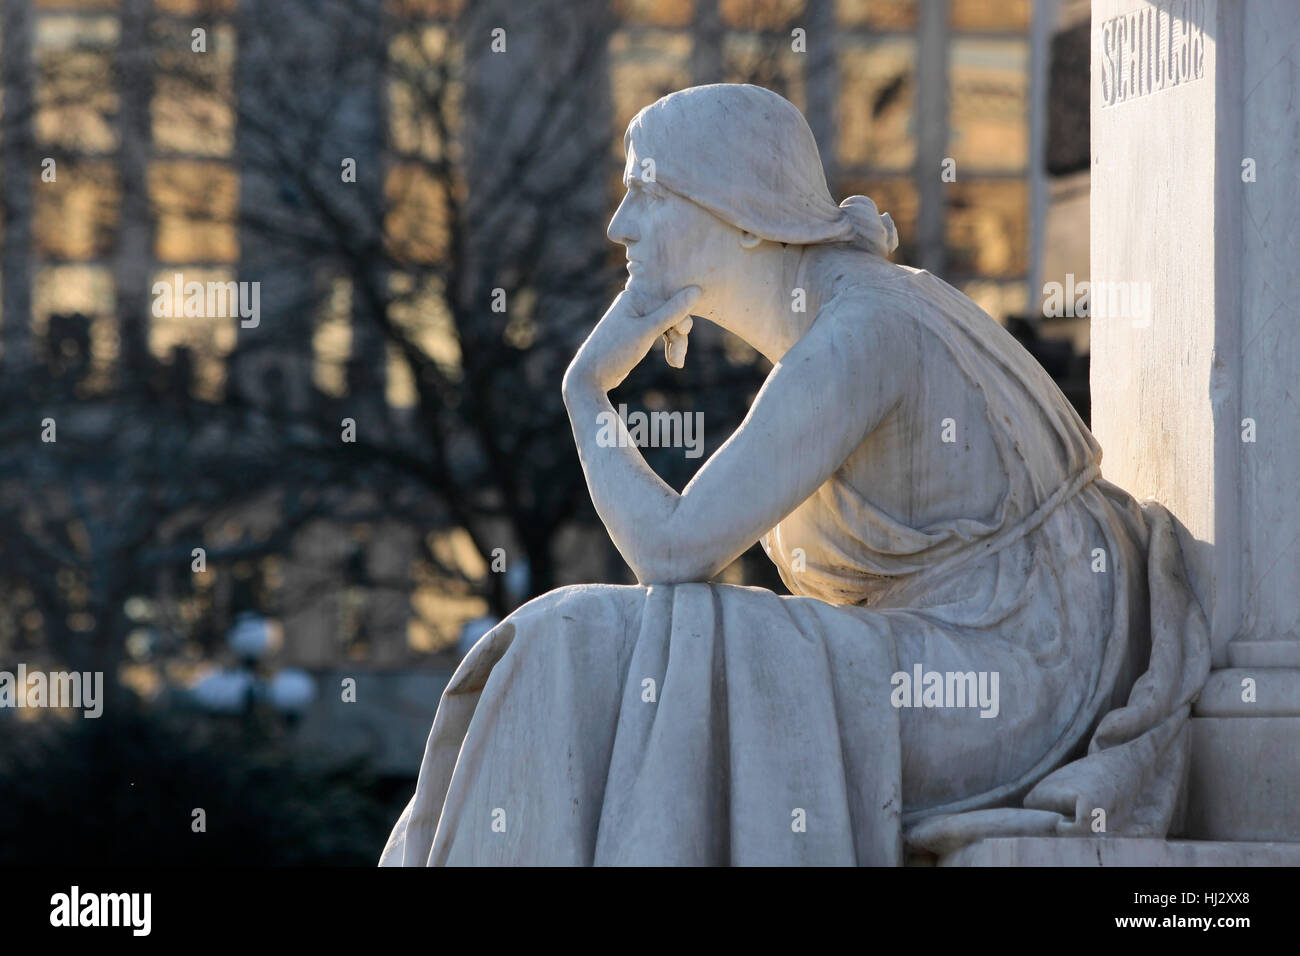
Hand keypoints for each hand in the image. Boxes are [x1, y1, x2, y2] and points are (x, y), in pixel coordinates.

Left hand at [564, 285, 701, 393]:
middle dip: (678, 334)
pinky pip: (661, 332)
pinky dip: (669, 345)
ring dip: (676, 342)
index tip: (682, 335)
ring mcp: (636, 318)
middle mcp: (635, 303)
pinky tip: (674, 361)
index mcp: (635, 296)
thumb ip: (672, 312)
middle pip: (671, 312)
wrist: (589, 376)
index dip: (681, 318)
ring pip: (669, 324)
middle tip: (678, 356)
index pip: (670, 300)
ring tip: (677, 362)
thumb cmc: (615, 352)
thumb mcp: (647, 331)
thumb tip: (696, 290)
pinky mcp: (638, 332)